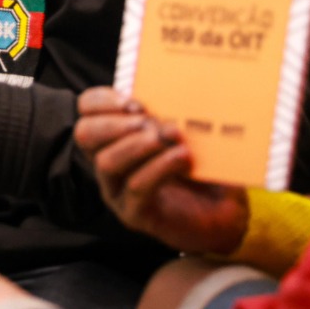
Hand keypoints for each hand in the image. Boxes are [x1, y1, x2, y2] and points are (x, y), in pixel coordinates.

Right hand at [74, 88, 247, 254]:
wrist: (224, 211)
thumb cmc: (204, 165)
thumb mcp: (188, 130)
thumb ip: (173, 110)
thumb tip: (170, 94)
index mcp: (115, 136)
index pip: (87, 109)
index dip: (103, 100)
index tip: (135, 102)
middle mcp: (108, 162)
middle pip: (85, 134)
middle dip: (114, 123)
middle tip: (147, 121)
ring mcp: (117, 191)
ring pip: (106, 162)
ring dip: (138, 145)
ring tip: (169, 138)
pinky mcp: (134, 214)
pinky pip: (136, 187)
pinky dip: (160, 167)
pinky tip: (183, 157)